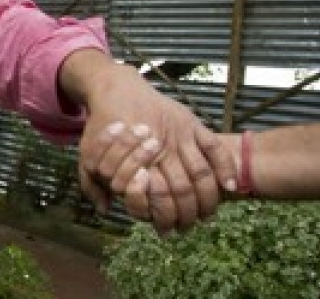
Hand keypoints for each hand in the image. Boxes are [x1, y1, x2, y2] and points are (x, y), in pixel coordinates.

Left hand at [67, 53, 236, 233]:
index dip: (164, 217)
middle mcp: (161, 149)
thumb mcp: (89, 154)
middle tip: (189, 227)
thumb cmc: (103, 125)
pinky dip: (225, 167)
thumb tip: (104, 210)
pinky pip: (214, 146)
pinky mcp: (191, 122)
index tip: (168, 230)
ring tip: (208, 214)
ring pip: (201, 172)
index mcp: (136, 158)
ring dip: (209, 198)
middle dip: (188, 214)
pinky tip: (230, 187)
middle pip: (182, 190)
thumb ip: (93, 183)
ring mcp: (179, 135)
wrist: (116, 89)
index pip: (158, 197)